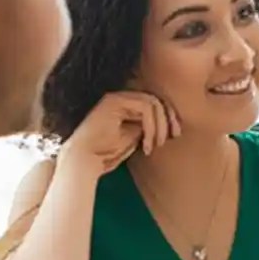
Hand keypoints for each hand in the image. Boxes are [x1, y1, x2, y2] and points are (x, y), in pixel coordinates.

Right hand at [61, 91, 180, 175]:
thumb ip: (148, 126)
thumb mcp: (135, 138)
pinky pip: (145, 107)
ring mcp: (116, 97)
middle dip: (169, 119)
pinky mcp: (112, 101)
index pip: (156, 103)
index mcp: (126, 105)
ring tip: (156, 144)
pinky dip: (151, 126)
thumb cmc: (106, 153)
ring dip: (160, 125)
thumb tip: (167, 122)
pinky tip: (147, 143)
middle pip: (157, 100)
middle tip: (172, 137)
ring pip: (153, 102)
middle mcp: (121, 98)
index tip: (175, 135)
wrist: (83, 161)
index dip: (169, 117)